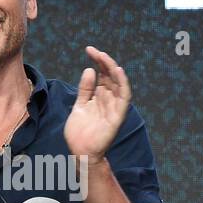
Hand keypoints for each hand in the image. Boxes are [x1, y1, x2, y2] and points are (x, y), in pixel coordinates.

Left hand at [63, 46, 130, 160]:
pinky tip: (117, 71)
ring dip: (113, 69)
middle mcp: (109, 100)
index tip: (89, 50)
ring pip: (118, 83)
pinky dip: (123, 84)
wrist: (80, 152)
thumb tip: (89, 69)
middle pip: (110, 76)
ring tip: (104, 57)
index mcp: (100, 97)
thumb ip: (85, 89)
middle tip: (94, 51)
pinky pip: (124, 97)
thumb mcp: (79, 105)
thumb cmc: (79, 132)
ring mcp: (114, 107)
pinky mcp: (117, 116)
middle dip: (104, 62)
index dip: (98, 61)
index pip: (102, 74)